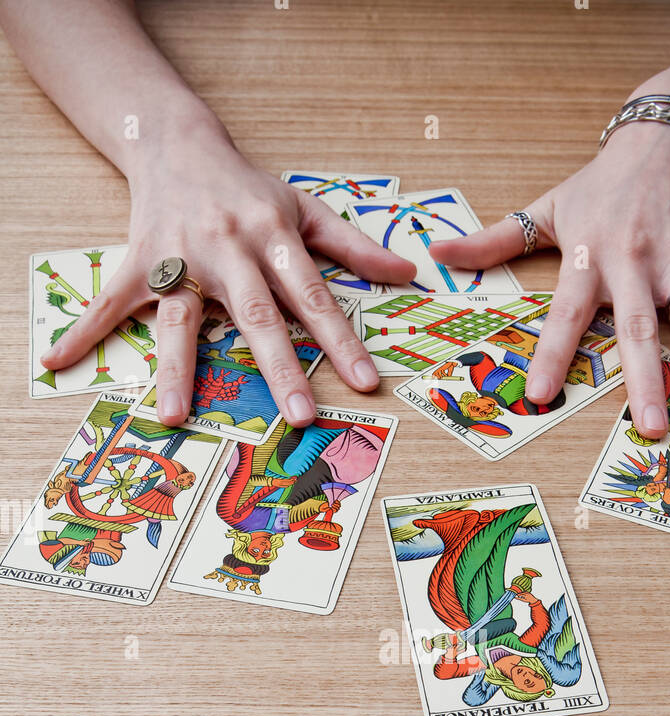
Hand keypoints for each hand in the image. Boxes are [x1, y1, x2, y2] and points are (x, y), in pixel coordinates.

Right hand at [40, 127, 415, 428]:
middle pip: (256, 316)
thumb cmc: (247, 187)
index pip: (315, 297)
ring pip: (180, 319)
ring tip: (176, 416)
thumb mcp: (304, 208)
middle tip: (298, 417)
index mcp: (274, 238)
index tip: (365, 383)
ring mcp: (179, 259)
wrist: (176, 141)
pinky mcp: (138, 263)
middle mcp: (229, 250)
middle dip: (279, 367)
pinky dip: (82, 331)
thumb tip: (407, 274)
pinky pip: (109, 302)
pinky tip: (57, 364)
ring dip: (177, 368)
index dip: (341, 341)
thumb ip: (353, 247)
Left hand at [435, 120, 669, 437]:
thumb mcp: (546, 209)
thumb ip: (494, 242)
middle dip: (646, 382)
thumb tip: (436, 256)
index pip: (564, 315)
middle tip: (651, 428)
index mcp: (589, 261)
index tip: (539, 397)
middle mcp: (635, 267)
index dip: (550, 354)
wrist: (664, 126)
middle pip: (642, 330)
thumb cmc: (601, 181)